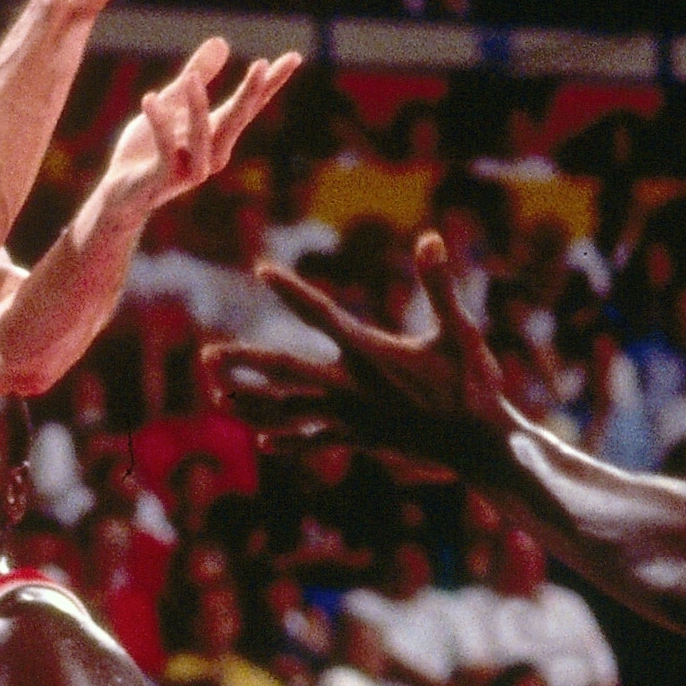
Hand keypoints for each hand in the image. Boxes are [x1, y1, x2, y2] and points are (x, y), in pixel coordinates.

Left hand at [102, 37, 303, 218]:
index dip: (271, 83)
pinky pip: (165, 149)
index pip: (250, 105)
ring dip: (197, 108)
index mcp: (217, 134)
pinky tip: (149, 98)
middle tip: (261, 64)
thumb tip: (222, 41)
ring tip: (190, 78)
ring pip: (202, 137)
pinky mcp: (164, 179)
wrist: (119, 191)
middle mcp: (212, 153)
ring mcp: (191, 169)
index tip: (294, 57)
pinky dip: (158, 123)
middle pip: (237, 120)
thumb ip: (197, 74)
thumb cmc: (148, 148)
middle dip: (250, 94)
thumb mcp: (173, 102)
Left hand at [218, 227, 516, 476]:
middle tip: (206, 358)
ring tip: (220, 399)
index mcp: (370, 353)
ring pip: (289, 412)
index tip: (261, 270)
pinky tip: (264, 444)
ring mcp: (351, 417)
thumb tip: (431, 238)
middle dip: (244, 364)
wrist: (479, 447)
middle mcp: (351, 387)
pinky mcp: (359, 439)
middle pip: (285, 372)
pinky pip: (315, 441)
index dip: (291, 290)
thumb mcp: (458, 331)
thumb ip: (439, 284)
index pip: (320, 313)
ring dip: (253, 405)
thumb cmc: (472, 386)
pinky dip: (289, 442)